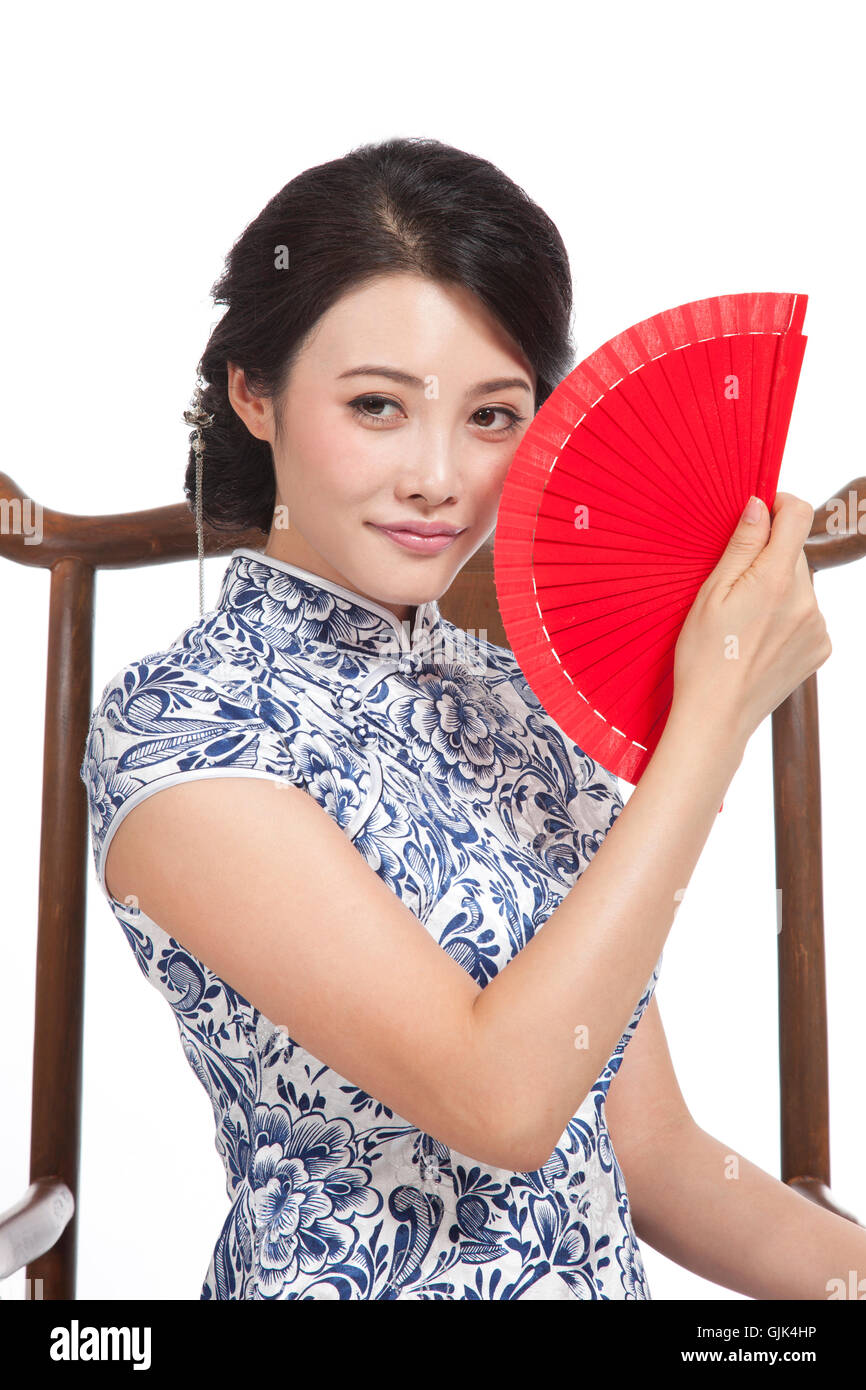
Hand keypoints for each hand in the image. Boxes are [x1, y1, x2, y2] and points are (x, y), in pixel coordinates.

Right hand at [672, 492, 831, 743]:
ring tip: (746, 621)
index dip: (780, 504)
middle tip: (735, 586)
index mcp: (774, 581)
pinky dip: (788, 616)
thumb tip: (760, 505)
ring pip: (800, 584)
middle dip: (769, 557)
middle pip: (795, 553)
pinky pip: (808, 613)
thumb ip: (741, 546)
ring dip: (778, 589)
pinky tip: (759, 638)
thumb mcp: (710, 594)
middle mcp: (806, 600)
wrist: (717, 716)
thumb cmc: (702, 657)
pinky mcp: (821, 647)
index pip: (799, 515)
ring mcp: (817, 626)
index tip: (762, 514)